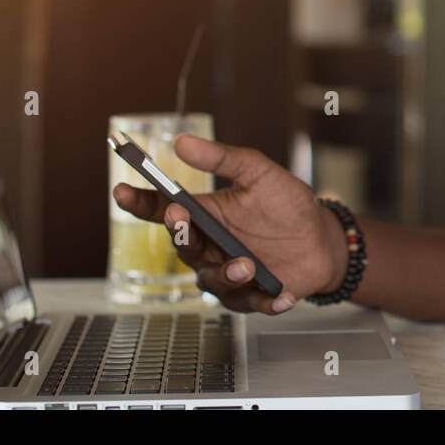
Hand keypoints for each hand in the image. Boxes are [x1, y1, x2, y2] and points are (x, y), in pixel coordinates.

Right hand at [112, 134, 344, 314]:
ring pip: (210, 280)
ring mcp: (227, 274)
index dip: (138, 201)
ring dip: (226, 273)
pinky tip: (281, 294)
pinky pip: (250, 303)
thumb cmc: (287, 205)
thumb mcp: (260, 173)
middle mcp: (209, 246)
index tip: (121, 189)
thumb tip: (182, 141)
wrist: (322, 239)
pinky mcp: (250, 297)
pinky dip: (266, 300)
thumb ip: (223, 159)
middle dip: (180, 234)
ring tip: (248, 264)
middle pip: (181, 245)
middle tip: (182, 219)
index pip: (162, 210)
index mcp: (205, 214)